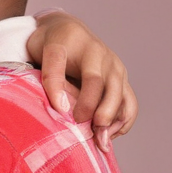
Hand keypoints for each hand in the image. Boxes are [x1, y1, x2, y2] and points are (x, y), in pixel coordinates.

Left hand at [26, 11, 137, 151]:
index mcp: (86, 48)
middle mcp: (106, 58)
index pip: (89, 76)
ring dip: (114, 123)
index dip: (82, 100)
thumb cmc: (50, 42)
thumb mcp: (42, 50)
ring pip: (125, 99)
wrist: (67, 30)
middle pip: (111, 89)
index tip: (67, 116)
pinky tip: (106, 136)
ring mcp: (116, 70)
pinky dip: (122, 123)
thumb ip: (51, 76)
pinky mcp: (122, 82)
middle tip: (88, 133)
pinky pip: (129, 105)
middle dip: (101, 113)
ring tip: (100, 142)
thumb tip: (62, 109)